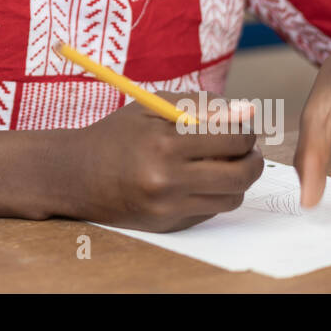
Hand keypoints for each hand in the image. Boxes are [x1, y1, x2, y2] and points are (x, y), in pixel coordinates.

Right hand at [68, 92, 262, 232]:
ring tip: (223, 163)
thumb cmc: (118, 134)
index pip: (232, 139)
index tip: (242, 127)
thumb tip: (248, 112)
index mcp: (164, 142)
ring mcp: (168, 206)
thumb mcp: (155, 107)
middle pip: (241, 175)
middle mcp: (167, 178)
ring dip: (237, 179)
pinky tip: (198, 180)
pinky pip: (211, 211)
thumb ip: (202, 105)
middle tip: (246, 149)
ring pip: (231, 197)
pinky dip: (214, 194)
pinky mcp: (168, 224)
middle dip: (252, 159)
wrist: (77, 174)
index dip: (246, 131)